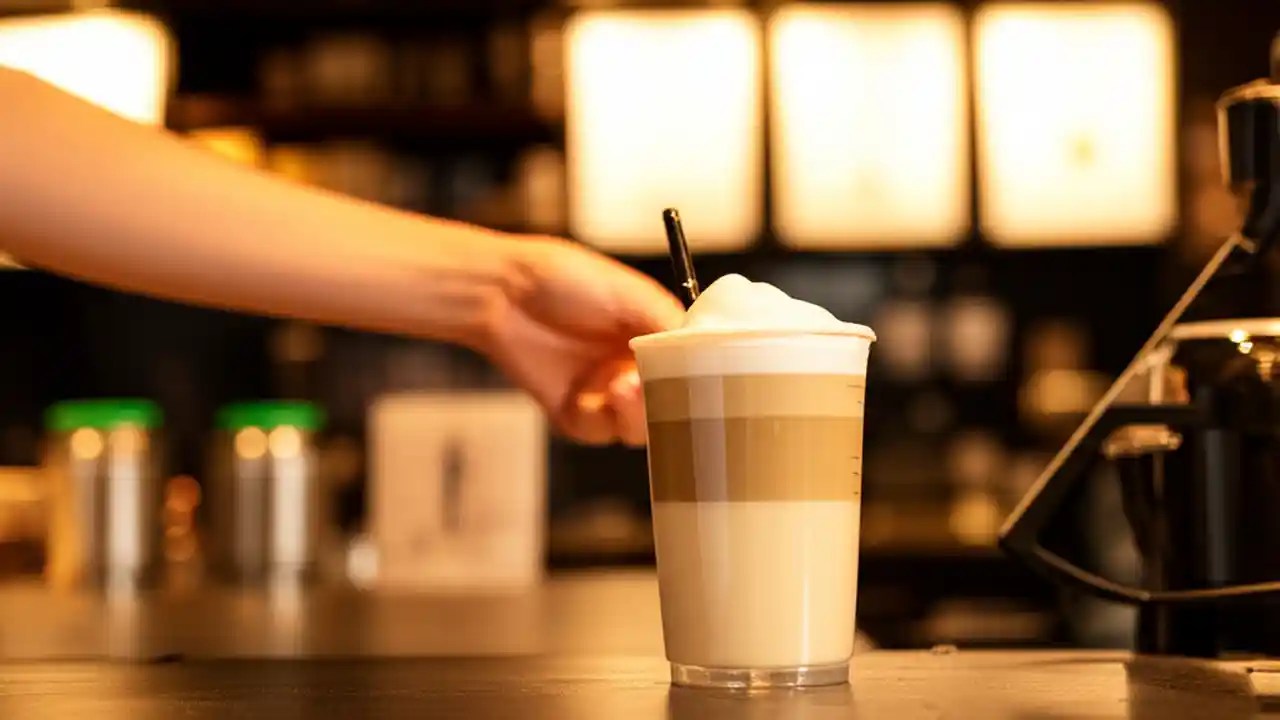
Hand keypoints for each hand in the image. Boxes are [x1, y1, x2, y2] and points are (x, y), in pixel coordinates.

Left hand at [480, 236, 684, 445]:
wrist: (503, 293)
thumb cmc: (563, 279)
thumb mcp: (629, 292)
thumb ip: (668, 322)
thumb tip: (702, 349)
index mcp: (653, 337)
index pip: (692, 370)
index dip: (697, 381)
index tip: (698, 382)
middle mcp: (633, 368)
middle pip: (671, 406)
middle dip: (667, 403)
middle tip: (650, 386)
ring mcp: (604, 394)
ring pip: (638, 428)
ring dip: (635, 413)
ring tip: (618, 387)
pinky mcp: (574, 414)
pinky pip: (599, 433)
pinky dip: (597, 418)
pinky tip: (585, 396)